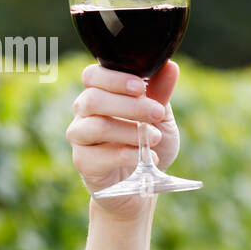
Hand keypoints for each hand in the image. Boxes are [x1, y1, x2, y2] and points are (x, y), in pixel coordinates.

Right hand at [66, 61, 183, 219]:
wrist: (143, 183)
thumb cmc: (147, 144)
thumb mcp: (160, 117)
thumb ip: (160, 92)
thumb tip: (170, 65)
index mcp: (100, 94)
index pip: (93, 76)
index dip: (114, 79)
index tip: (142, 87)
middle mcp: (84, 113)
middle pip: (93, 99)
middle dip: (129, 105)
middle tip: (157, 114)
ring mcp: (80, 138)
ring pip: (96, 126)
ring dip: (130, 131)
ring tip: (154, 138)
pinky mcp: (84, 162)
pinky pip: (99, 155)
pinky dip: (128, 154)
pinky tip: (147, 158)